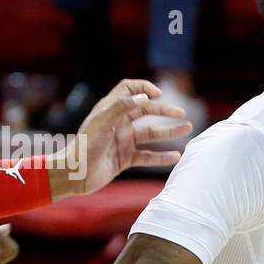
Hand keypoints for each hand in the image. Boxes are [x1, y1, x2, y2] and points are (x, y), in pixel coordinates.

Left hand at [61, 79, 191, 197]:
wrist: (75, 174)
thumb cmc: (85, 146)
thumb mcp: (102, 122)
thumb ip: (122, 107)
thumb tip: (145, 97)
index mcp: (110, 109)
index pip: (129, 89)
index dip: (144, 88)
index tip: (158, 94)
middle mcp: (118, 123)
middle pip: (145, 111)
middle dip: (164, 110)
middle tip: (181, 113)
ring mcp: (123, 141)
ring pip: (151, 134)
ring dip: (169, 131)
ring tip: (187, 129)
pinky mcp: (125, 158)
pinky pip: (148, 156)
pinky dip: (162, 156)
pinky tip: (176, 156)